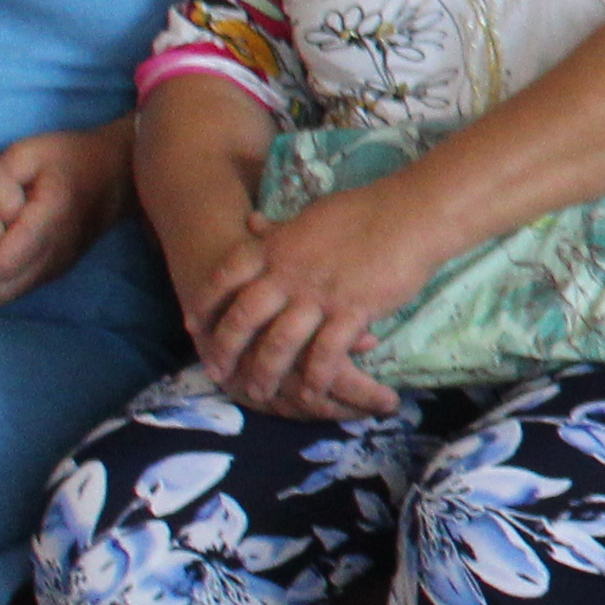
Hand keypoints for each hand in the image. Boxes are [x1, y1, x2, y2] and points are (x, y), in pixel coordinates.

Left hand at [0, 122, 136, 308]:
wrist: (119, 172)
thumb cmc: (74, 156)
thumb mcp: (33, 151)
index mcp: (52, 220)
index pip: (8, 259)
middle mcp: (57, 250)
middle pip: (6, 286)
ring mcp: (58, 262)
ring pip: (10, 292)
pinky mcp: (53, 267)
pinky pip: (16, 287)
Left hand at [189, 173, 441, 418]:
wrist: (410, 214)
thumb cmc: (365, 210)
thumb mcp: (310, 215)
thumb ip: (278, 230)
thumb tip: (249, 224)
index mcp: (276, 248)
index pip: (226, 276)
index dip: (206, 302)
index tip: (193, 325)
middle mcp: (288, 274)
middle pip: (244, 317)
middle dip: (226, 348)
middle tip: (216, 372)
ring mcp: (318, 296)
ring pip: (279, 343)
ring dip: (265, 372)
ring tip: (258, 392)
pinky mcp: (351, 312)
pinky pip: (325, 354)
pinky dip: (315, 378)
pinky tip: (311, 394)